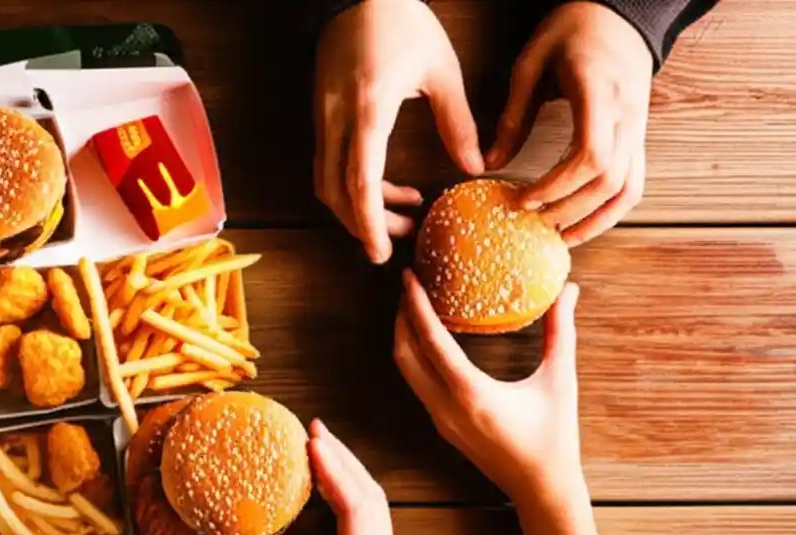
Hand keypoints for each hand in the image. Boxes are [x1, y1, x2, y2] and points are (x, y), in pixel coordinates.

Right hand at [210, 421, 398, 534]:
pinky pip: (376, 522)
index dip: (337, 471)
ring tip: (323, 445)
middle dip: (344, 459)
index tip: (314, 442)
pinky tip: (335, 482)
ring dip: (352, 472)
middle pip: (373, 499)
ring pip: (380, 508)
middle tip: (314, 428)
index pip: (357, 511)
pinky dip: (356, 494)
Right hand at [315, 0, 483, 263]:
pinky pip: (328, 165)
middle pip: (337, 193)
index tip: (382, 250)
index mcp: (369, 110)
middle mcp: (338, 120)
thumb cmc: (401, 23)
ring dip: (356, 209)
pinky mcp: (321, 115)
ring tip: (398, 217)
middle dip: (365, 225)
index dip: (369, 222)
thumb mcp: (440, 71)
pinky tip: (384, 184)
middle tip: (397, 242)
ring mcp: (323, 118)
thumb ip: (457, 122)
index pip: (360, 181)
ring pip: (327, 183)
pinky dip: (351, 186)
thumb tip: (474, 166)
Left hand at [394, 270, 584, 513]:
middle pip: (405, 354)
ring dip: (404, 337)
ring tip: (412, 306)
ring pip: (406, 371)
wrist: (541, 489)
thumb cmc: (554, 437)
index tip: (408, 277)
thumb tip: (569, 290)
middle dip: (401, 316)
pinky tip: (428, 339)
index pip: (431, 341)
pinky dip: (415, 357)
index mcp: (471, 393)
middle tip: (407, 285)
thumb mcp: (560, 380)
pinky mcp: (442, 425)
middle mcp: (447, 406)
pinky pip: (417, 384)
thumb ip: (560, 331)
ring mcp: (440, 419)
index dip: (415, 305)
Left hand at [486, 2, 652, 245]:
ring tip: (560, 236)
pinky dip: (610, 209)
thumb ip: (512, 116)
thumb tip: (489, 164)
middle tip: (533, 222)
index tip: (525, 198)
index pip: (590, 156)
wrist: (620, 12)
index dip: (557, 186)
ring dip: (596, 220)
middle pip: (609, 181)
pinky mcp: (639, 136)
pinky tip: (582, 221)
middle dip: (570, 209)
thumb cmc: (572, 30)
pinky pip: (633, 183)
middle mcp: (626, 116)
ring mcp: (639, 128)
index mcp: (598, 94)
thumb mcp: (531, 64)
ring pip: (628, 190)